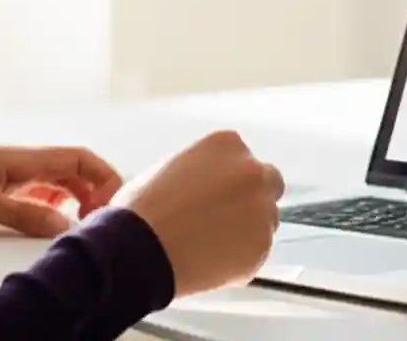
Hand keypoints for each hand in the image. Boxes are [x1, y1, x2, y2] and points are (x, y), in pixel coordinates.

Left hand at [0, 145, 123, 236]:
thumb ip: (22, 214)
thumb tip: (63, 224)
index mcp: (22, 159)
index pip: (78, 158)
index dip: (102, 174)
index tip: (111, 199)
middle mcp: (23, 161)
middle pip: (74, 168)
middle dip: (96, 188)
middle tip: (101, 216)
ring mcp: (13, 171)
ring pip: (59, 179)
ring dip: (78, 195)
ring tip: (84, 220)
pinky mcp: (2, 183)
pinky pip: (40, 189)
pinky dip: (55, 201)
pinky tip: (54, 217)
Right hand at [118, 131, 284, 297]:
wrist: (138, 250)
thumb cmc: (143, 210)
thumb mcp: (170, 167)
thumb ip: (202, 169)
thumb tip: (208, 184)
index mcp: (227, 145)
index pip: (243, 159)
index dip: (230, 179)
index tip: (217, 195)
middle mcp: (252, 172)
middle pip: (268, 182)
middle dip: (252, 197)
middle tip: (226, 217)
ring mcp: (261, 210)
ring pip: (266, 220)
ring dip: (248, 229)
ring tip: (210, 245)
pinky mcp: (262, 247)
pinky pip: (258, 252)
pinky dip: (241, 258)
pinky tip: (211, 261)